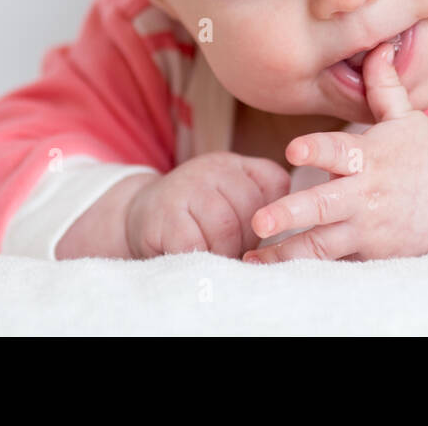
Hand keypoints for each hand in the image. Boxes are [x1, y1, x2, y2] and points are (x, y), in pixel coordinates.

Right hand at [125, 151, 290, 258]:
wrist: (140, 211)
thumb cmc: (199, 216)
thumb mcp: (231, 200)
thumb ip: (261, 210)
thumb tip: (288, 246)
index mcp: (237, 164)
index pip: (275, 184)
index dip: (274, 217)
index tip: (261, 235)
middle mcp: (214, 168)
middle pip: (252, 209)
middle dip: (250, 242)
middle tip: (240, 257)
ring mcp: (188, 186)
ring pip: (225, 227)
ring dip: (226, 253)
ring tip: (220, 262)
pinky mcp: (166, 214)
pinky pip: (194, 243)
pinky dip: (201, 259)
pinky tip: (199, 263)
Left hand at [243, 40, 427, 262]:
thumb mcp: (407, 118)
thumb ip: (383, 86)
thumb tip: (377, 46)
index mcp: (371, 157)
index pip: (340, 150)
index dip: (317, 148)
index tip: (292, 148)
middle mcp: (366, 194)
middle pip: (325, 205)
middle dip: (291, 213)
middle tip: (259, 220)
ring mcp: (369, 229)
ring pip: (324, 244)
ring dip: (287, 252)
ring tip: (253, 259)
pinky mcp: (373, 254)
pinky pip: (337, 265)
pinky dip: (308, 270)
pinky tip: (277, 275)